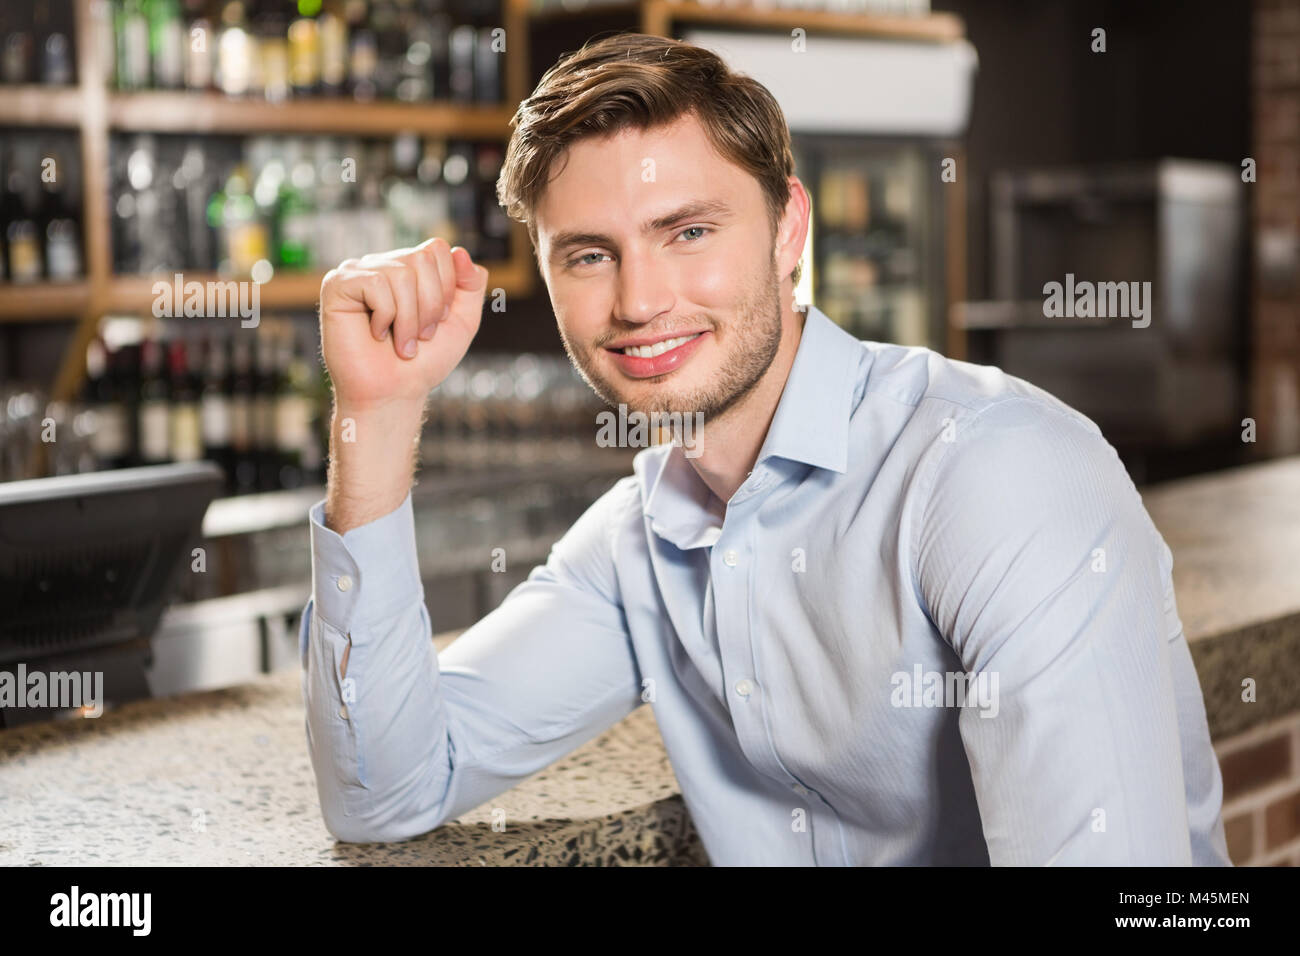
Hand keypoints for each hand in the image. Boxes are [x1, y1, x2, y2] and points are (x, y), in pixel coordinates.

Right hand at [319, 237, 487, 410]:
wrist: (395, 393)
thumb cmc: (424, 361)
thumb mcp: (463, 321)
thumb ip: (471, 284)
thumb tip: (460, 252)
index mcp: (409, 268)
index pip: (437, 249)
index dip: (446, 288)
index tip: (437, 321)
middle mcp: (383, 264)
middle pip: (421, 258)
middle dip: (430, 305)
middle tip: (420, 335)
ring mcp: (358, 272)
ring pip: (401, 273)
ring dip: (409, 318)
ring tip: (401, 342)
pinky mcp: (337, 284)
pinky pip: (375, 284)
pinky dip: (385, 316)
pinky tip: (376, 333)